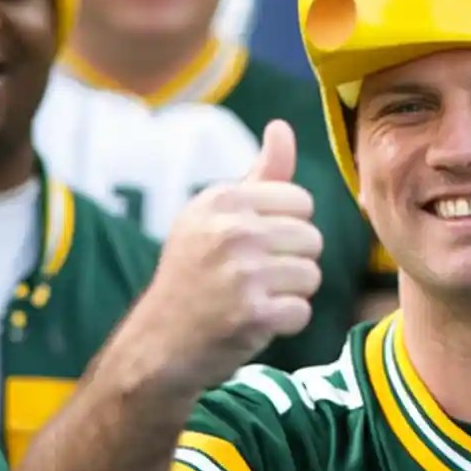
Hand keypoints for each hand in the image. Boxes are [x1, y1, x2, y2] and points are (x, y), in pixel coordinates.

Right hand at [136, 119, 322, 389]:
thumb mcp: (215, 215)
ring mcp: (242, 273)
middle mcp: (231, 230)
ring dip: (290, 293)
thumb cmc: (195, 272)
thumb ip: (260, 174)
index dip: (286, 227)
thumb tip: (282, 127)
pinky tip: (254, 322)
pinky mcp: (252, 315)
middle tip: (253, 277)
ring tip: (253, 297)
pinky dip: (284, 323)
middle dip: (292, 262)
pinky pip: (301, 311)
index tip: (254, 245)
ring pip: (311, 275)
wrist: (158, 343)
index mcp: (223, 199)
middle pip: (312, 238)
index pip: (301, 201)